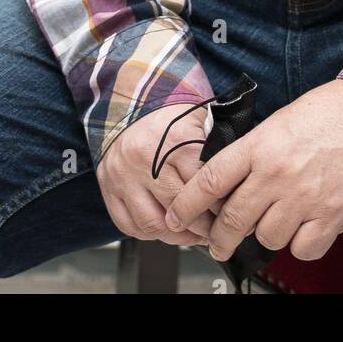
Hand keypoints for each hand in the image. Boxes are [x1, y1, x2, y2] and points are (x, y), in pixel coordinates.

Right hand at [96, 101, 224, 247]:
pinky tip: (165, 229)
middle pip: (179, 208)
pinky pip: (129, 225)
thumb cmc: (171, 117)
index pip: (202, 185)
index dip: (220, 204)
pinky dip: (149, 234)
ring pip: (153, 224)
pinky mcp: (108, 187)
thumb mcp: (199, 121)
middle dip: (201, 226)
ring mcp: (124, 175)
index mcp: (174, 140)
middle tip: (215, 230)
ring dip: (176, 236)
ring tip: (192, 234)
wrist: (132, 105)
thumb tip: (234, 184)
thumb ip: (214, 149)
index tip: (230, 212)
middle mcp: (145, 158)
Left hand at [163, 78, 342, 263]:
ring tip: (277, 223)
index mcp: (260, 145)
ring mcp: (304, 197)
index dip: (185, 204)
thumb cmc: (332, 110)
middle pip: (232, 219)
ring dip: (268, 235)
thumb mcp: (281, 120)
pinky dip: (302, 244)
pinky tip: (306, 228)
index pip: (209, 180)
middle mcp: (277, 173)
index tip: (175, 217)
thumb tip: (234, 181)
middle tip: (217, 244)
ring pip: (267, 237)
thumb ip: (256, 151)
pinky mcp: (332, 215)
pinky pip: (303, 249)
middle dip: (219, 238)